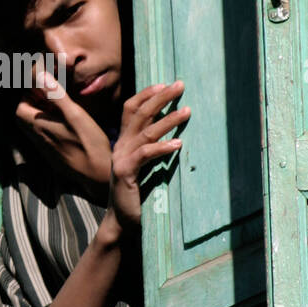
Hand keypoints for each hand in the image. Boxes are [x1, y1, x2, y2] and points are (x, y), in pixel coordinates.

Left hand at [15, 69, 112, 198]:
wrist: (97, 175)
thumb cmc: (88, 144)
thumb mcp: (75, 115)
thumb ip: (57, 96)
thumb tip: (41, 76)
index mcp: (38, 126)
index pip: (19, 108)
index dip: (27, 95)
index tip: (41, 89)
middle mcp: (37, 139)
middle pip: (24, 117)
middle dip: (33, 103)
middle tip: (50, 96)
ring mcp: (45, 149)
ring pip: (34, 127)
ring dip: (42, 114)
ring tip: (60, 107)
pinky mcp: (53, 155)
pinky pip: (44, 136)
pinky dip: (49, 125)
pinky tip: (66, 123)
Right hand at [107, 80, 189, 231]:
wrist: (121, 222)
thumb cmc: (138, 195)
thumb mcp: (144, 167)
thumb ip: (152, 150)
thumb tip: (176, 134)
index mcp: (123, 142)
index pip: (131, 109)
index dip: (146, 94)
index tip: (165, 83)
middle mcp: (120, 146)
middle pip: (138, 113)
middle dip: (160, 97)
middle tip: (180, 85)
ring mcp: (120, 159)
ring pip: (145, 131)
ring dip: (168, 119)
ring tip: (187, 111)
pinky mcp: (125, 173)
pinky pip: (145, 155)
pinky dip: (162, 147)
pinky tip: (178, 143)